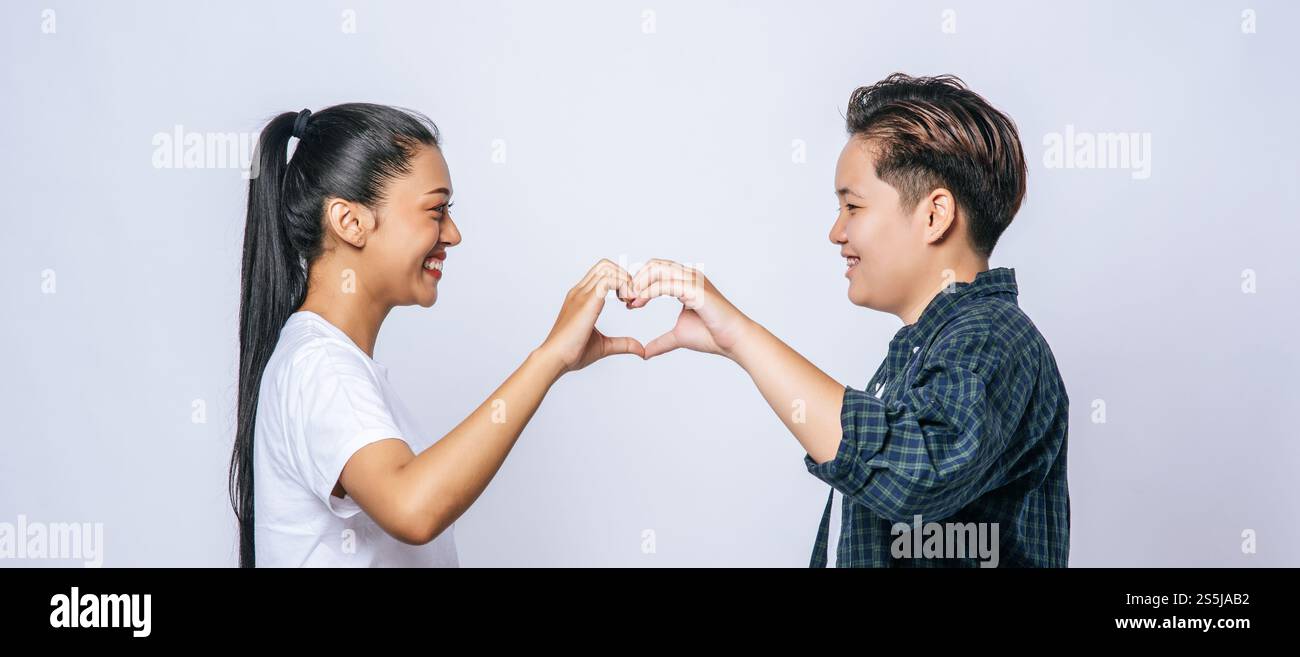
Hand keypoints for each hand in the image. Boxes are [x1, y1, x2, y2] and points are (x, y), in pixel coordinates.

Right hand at [538, 259, 644, 373]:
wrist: (554, 359)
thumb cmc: (572, 353)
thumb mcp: (604, 346)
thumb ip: (623, 344)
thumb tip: (641, 350)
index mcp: (581, 298)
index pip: (602, 272)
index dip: (620, 281)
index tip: (628, 301)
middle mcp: (580, 291)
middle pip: (605, 265)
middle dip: (624, 276)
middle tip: (631, 299)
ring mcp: (581, 295)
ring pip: (607, 268)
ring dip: (624, 280)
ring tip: (629, 301)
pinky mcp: (586, 302)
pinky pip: (608, 280)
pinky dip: (623, 286)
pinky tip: (626, 303)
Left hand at [626, 258, 753, 359]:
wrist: (733, 341)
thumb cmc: (712, 336)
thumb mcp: (678, 336)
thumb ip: (661, 341)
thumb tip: (645, 352)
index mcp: (686, 281)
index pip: (655, 270)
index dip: (638, 283)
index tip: (627, 302)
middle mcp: (689, 275)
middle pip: (653, 265)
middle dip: (635, 280)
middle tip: (625, 300)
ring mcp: (693, 280)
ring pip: (657, 268)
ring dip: (639, 283)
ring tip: (630, 302)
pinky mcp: (695, 289)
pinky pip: (665, 284)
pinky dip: (648, 292)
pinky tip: (639, 303)